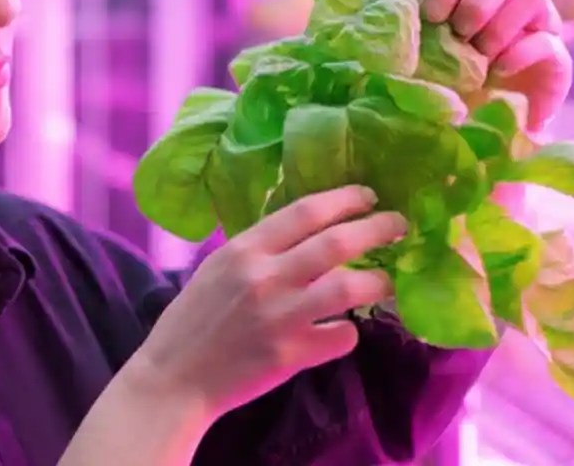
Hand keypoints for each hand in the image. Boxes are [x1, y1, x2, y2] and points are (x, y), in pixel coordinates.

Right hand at [129, 186, 405, 417]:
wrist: (175, 377)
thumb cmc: (193, 320)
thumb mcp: (217, 269)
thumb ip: (258, 250)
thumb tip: (305, 231)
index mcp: (243, 250)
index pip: (305, 211)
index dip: (344, 199)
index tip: (367, 195)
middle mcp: (264, 277)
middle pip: (337, 242)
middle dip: (377, 228)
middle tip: (398, 225)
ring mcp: (281, 317)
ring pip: (350, 287)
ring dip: (379, 281)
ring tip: (388, 280)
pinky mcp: (292, 354)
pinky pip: (343, 336)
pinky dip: (350, 331)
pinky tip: (343, 331)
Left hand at [423, 0, 571, 131]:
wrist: (486, 127)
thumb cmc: (449, 89)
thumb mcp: (430, 63)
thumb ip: (419, 45)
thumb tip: (386, 43)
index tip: (432, 16)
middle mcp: (507, 3)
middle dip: (478, 3)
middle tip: (461, 34)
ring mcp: (537, 26)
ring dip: (501, 24)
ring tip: (482, 55)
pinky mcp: (556, 58)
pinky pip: (548, 40)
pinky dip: (522, 51)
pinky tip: (499, 69)